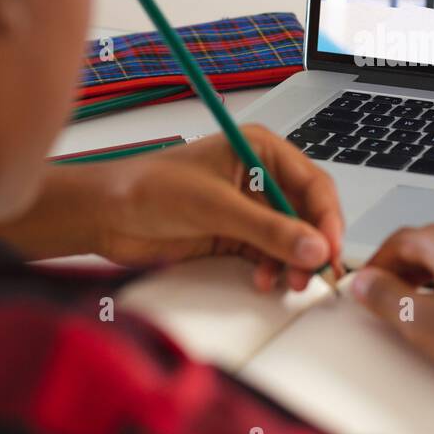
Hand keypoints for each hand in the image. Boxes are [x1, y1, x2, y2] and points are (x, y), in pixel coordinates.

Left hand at [73, 124, 343, 290]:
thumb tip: (315, 248)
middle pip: (306, 213)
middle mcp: (259, 176)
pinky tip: (263, 280)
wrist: (103, 215)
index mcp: (260, 150)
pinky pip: (267, 253)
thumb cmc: (148, 189)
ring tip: (287, 283)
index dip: (327, 219)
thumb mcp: (215, 207)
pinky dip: (271, 269)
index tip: (331, 250)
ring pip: (290, 238)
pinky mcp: (233, 234)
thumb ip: (268, 229)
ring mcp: (246, 207)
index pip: (313, 184)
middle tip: (313, 274)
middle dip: (312, 244)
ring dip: (292, 261)